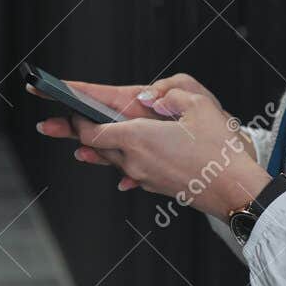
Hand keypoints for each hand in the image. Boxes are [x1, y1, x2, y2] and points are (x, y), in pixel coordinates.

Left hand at [34, 76, 268, 217]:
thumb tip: (150, 97)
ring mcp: (144, 177)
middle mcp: (135, 161)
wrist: (235, 190)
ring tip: (77, 141)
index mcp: (139, 138)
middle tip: (50, 124)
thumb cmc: (220, 150)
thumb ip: (171, 94)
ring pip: (111, 159)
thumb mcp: (200, 106)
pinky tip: (121, 157)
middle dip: (75, 133)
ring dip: (96, 148)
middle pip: (96, 146)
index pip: (93, 130)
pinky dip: (120, 161)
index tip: (63, 108)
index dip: (75, 118)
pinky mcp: (155, 186)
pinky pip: (129, 171)